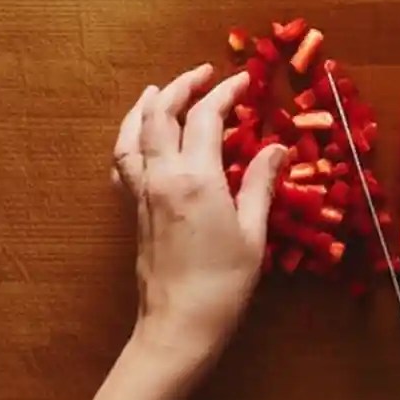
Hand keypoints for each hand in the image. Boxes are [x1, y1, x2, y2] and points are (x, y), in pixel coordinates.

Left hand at [113, 63, 286, 363]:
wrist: (178, 325)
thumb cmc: (223, 285)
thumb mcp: (253, 234)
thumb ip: (260, 184)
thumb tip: (275, 147)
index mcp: (196, 178)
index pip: (206, 117)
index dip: (225, 93)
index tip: (244, 81)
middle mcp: (162, 177)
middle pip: (161, 113)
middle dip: (182, 86)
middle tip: (205, 74)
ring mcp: (142, 193)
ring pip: (133, 134)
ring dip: (148, 106)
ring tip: (160, 90)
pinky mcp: (134, 210)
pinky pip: (123, 163)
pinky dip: (129, 140)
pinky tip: (139, 138)